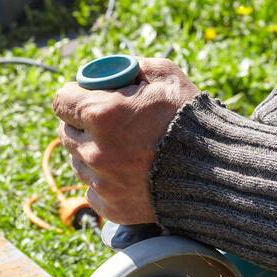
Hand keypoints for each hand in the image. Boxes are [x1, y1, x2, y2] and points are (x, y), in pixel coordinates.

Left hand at [52, 57, 199, 224]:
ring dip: (92, 153)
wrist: (216, 172)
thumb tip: (109, 73)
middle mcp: (94, 151)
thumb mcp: (164, 75)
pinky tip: (129, 173)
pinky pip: (93, 190)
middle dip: (81, 124)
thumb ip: (129, 68)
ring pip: (78, 162)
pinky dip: (105, 181)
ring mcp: (101, 183)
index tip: (86, 98)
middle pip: (66, 133)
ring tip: (124, 149)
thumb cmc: (190, 119)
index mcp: (101, 114)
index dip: (73, 97)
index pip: (60, 102)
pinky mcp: (111, 207)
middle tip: (106, 123)